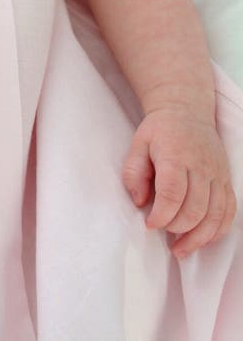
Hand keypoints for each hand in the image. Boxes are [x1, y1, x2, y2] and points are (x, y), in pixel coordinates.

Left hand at [122, 107, 236, 258]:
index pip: (172, 193)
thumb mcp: (138, 144)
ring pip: (215, 216)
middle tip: (162, 232)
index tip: (149, 224)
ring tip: (180, 249)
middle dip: (177, 228)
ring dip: (198, 238)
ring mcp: (218, 175)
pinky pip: (229, 212)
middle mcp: (201, 167)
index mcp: (176, 156)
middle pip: (195, 209)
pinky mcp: (227, 181)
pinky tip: (202, 239)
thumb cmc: (159, 130)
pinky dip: (217, 230)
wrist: (187, 112)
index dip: (161, 216)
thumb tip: (140, 202)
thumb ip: (134, 172)